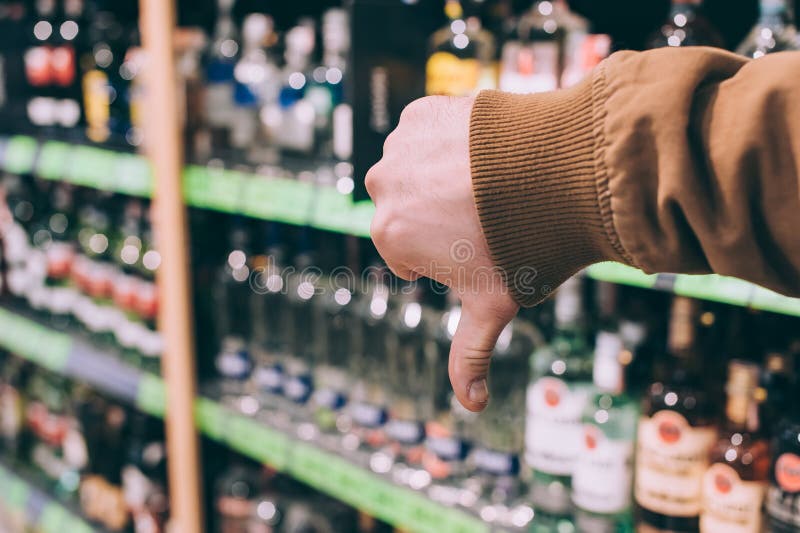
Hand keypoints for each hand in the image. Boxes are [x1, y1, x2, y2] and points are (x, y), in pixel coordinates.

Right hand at [366, 96, 518, 411]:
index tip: (480, 248)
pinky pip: (429, 132)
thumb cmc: (522, 243)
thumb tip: (472, 406)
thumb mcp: (493, 305)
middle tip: (490, 215)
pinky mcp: (424, 110)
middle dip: (441, 216)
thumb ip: (471, 356)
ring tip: (490, 183)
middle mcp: (383, 186)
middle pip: (411, 210)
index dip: (447, 256)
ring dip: (443, 177)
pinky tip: (485, 153)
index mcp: (389, 235)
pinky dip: (450, 142)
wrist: (559, 170)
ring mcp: (402, 144)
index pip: (411, 253)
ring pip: (418, 170)